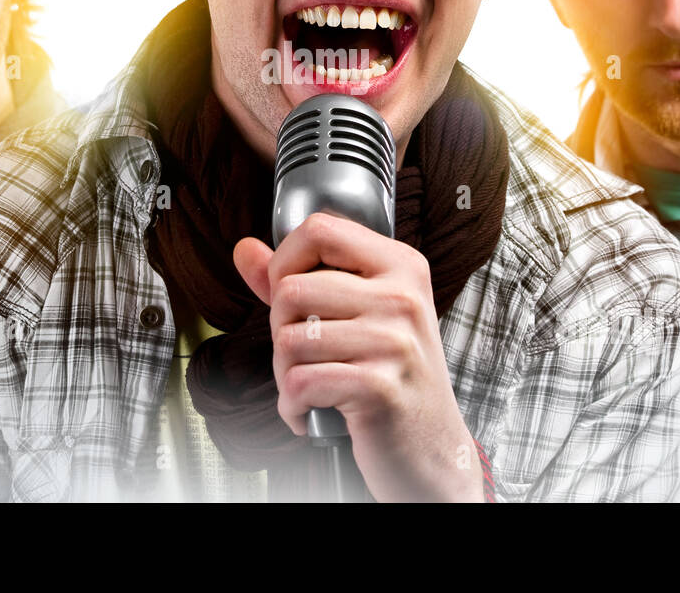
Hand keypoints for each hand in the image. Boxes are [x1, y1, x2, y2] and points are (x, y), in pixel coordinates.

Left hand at [234, 211, 484, 501]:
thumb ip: (299, 278)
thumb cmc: (392, 376)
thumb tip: (244, 249)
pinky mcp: (379, 388)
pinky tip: (312, 412)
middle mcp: (402, 297)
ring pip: (288, 340)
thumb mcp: (359, 314)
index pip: (319, 229)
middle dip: (280, 332)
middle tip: (305, 358)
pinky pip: (299, 383)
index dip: (284, 261)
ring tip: (311, 387)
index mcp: (400, 266)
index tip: (290, 296)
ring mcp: (394, 341)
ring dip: (285, 374)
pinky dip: (292, 407)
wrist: (434, 449)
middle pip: (290, 290)